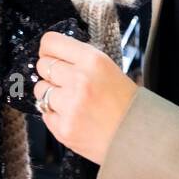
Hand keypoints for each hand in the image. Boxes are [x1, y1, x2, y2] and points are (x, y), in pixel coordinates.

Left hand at [34, 32, 136, 163]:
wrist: (138, 136)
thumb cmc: (126, 104)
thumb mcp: (109, 69)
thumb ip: (81, 60)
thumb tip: (54, 55)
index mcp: (92, 61)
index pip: (50, 42)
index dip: (47, 49)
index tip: (49, 54)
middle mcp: (79, 80)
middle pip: (43, 65)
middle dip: (51, 72)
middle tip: (64, 81)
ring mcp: (69, 105)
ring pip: (40, 89)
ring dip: (51, 94)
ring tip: (71, 101)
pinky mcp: (63, 128)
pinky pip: (44, 112)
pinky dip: (54, 114)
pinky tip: (72, 115)